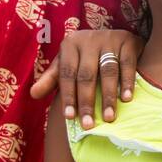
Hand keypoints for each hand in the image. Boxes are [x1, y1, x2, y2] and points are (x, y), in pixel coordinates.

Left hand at [29, 29, 143, 129]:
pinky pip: (127, 64)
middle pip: (86, 74)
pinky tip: (126, 99)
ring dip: (108, 96)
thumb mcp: (66, 64)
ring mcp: (109, 39)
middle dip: (86, 101)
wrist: (114, 36)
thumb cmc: (85, 56)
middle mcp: (88, 39)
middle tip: (88, 124)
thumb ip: (51, 79)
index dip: (68, 96)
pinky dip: (127, 82)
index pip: (67, 73)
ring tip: (108, 117)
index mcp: (70, 44)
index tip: (70, 117)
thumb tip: (33, 95)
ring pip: (108, 71)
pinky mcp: (128, 41)